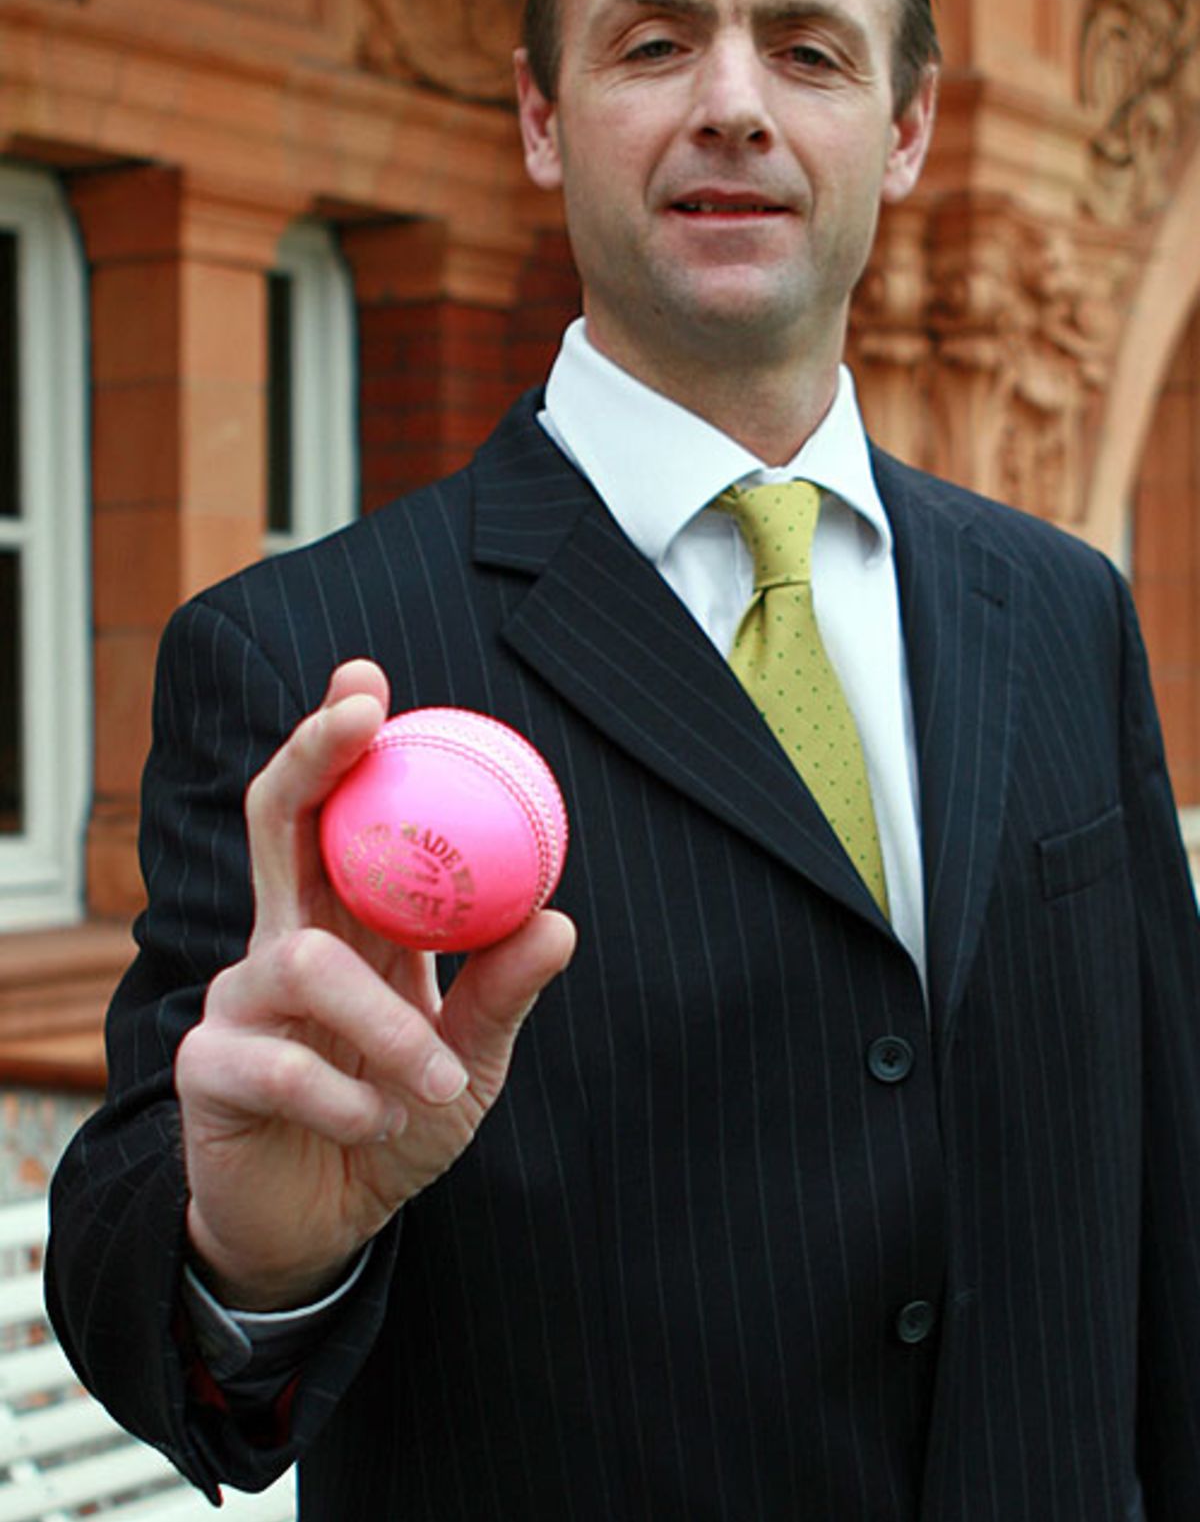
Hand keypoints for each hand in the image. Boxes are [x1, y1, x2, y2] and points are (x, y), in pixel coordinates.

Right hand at [174, 660, 575, 1310]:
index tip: (367, 680)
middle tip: (358, 716)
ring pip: (303, 964)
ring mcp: (235, 1002)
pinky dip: (346, 1095)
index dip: (337, 741)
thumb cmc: (391, 1121)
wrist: (322, 1230)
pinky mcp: (207, 1070)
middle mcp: (281, 941)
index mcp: (342, 923)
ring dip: (386, 1022)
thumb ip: (499, 994)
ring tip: (435, 1079)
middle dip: (313, 758)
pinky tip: (375, 1123)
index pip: (330, 812)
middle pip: (277, 822)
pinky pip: (277, 1064)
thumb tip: (559, 920)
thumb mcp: (467, 1062)